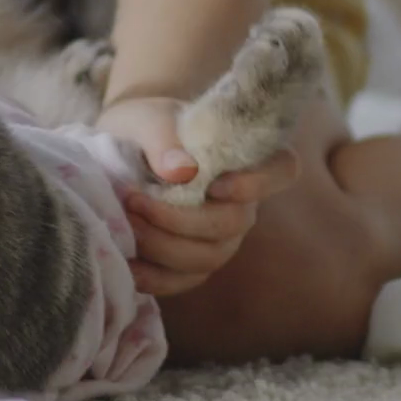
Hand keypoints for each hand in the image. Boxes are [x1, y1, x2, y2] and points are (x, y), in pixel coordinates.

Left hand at [96, 96, 297, 296]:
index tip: (215, 184)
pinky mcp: (191, 264)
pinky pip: (182, 281)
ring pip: (209, 257)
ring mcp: (219, 238)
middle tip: (134, 201)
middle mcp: (241, 203)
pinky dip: (154, 278)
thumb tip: (182, 171)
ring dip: (163, 246)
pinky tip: (128, 265)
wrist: (118, 150)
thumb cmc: (144, 128)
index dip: (258, 183)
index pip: (282, 170)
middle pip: (233, 223)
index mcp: (244, 159)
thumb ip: (164, 138)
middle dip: (180, 219)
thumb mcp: (147, 119)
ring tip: (126, 223)